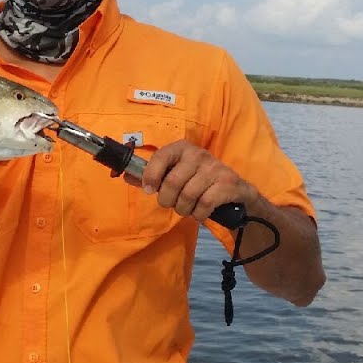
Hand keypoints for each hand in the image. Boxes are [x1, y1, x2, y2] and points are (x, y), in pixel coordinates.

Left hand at [128, 140, 259, 222]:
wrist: (236, 192)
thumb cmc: (198, 183)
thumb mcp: (175, 175)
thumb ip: (152, 176)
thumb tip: (126, 176)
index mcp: (182, 148)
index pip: (161, 156)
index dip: (151, 175)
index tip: (148, 190)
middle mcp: (199, 154)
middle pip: (172, 182)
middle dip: (167, 200)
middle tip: (171, 204)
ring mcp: (215, 167)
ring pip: (188, 195)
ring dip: (183, 209)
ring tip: (186, 209)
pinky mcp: (228, 183)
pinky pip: (205, 203)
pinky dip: (198, 214)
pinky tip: (199, 212)